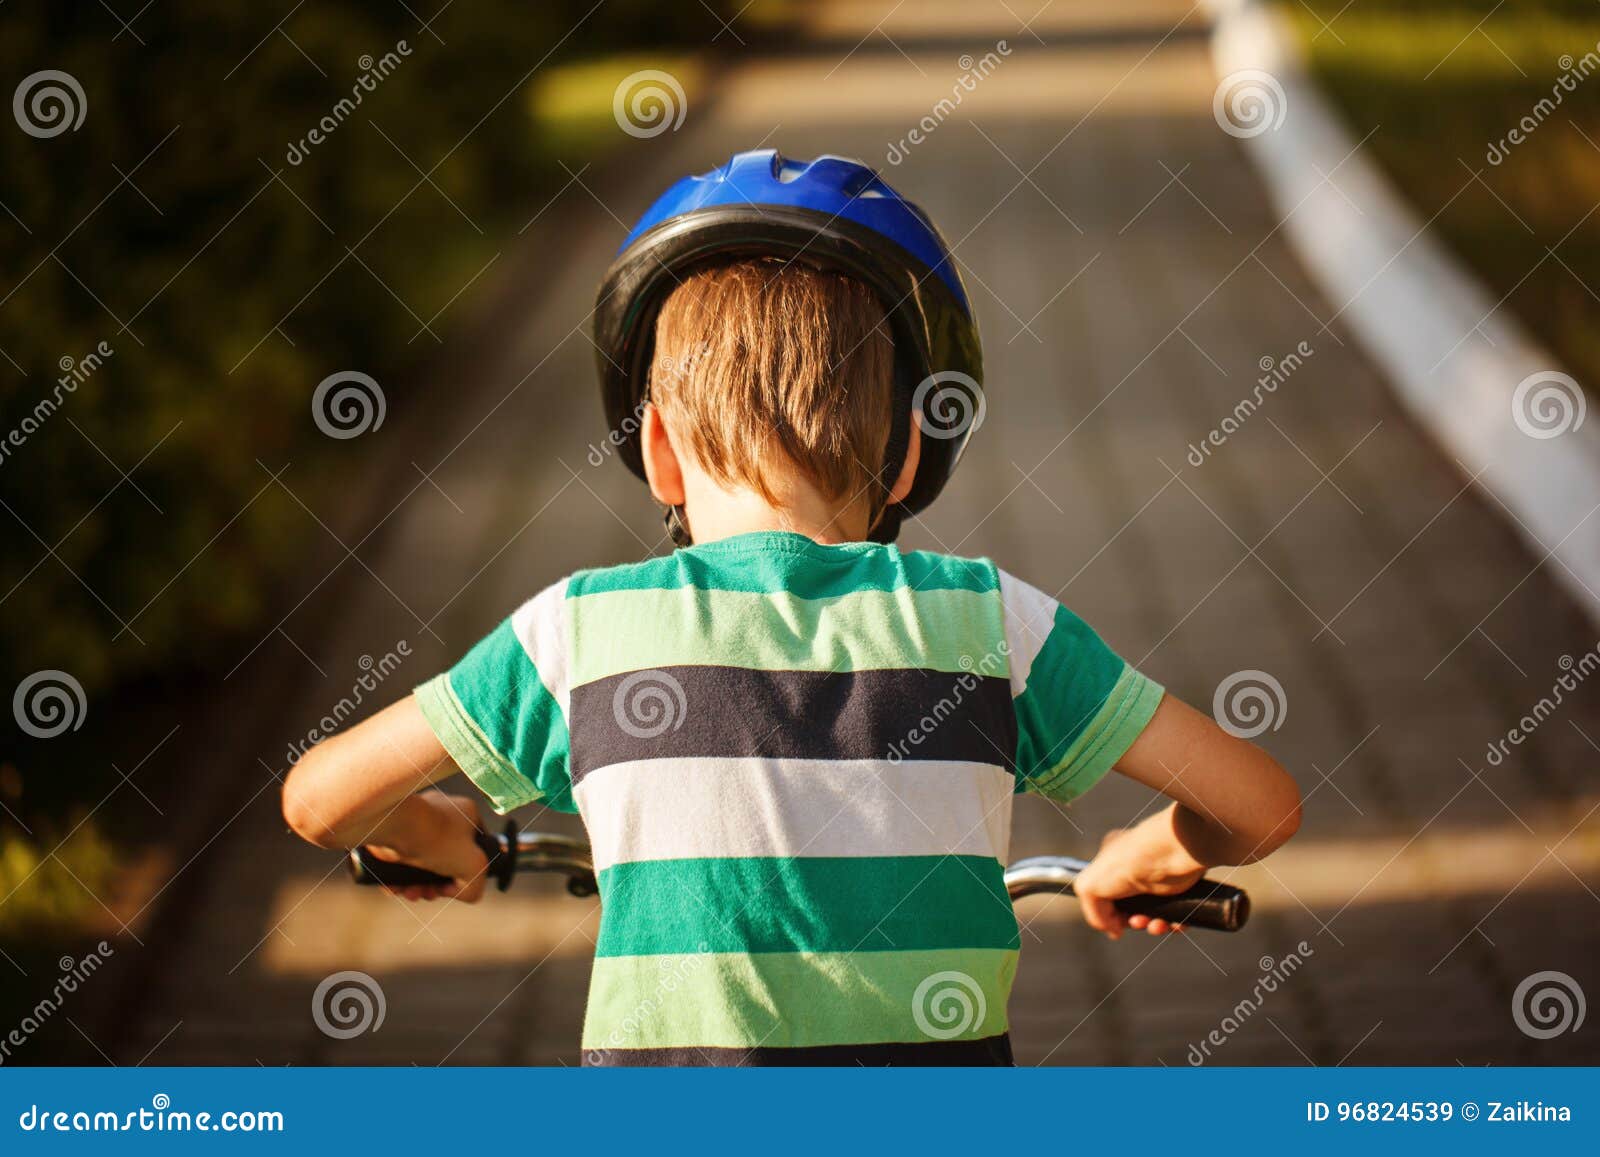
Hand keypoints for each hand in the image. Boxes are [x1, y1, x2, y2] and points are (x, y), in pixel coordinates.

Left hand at [364, 792, 490, 902]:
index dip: (468, 871)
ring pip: (421, 863)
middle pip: (445, 859)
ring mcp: (416, 822)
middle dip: (437, 884)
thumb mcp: (474, 867)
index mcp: (467, 813)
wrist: (394, 827)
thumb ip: (476, 885)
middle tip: (431, 893)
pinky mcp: (394, 832)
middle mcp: (441, 813)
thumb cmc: (436, 838)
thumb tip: (463, 892)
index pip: (475, 846)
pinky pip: (400, 860)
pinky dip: (399, 877)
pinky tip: (397, 888)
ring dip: (417, 885)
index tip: (456, 885)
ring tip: (411, 893)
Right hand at [1072, 814, 1206, 939]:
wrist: (1170, 854)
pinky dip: (1171, 924)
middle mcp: (1133, 870)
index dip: (1107, 913)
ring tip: (1154, 925)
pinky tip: (1169, 924)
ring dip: (1151, 925)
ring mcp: (1156, 879)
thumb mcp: (1088, 886)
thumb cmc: (1127, 862)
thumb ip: (1092, 912)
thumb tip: (1112, 930)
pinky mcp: (1178, 889)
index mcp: (1110, 862)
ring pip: (1152, 914)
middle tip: (1135, 922)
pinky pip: (1175, 914)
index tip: (1112, 923)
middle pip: (1129, 907)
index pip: (1104, 894)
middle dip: (1131, 921)